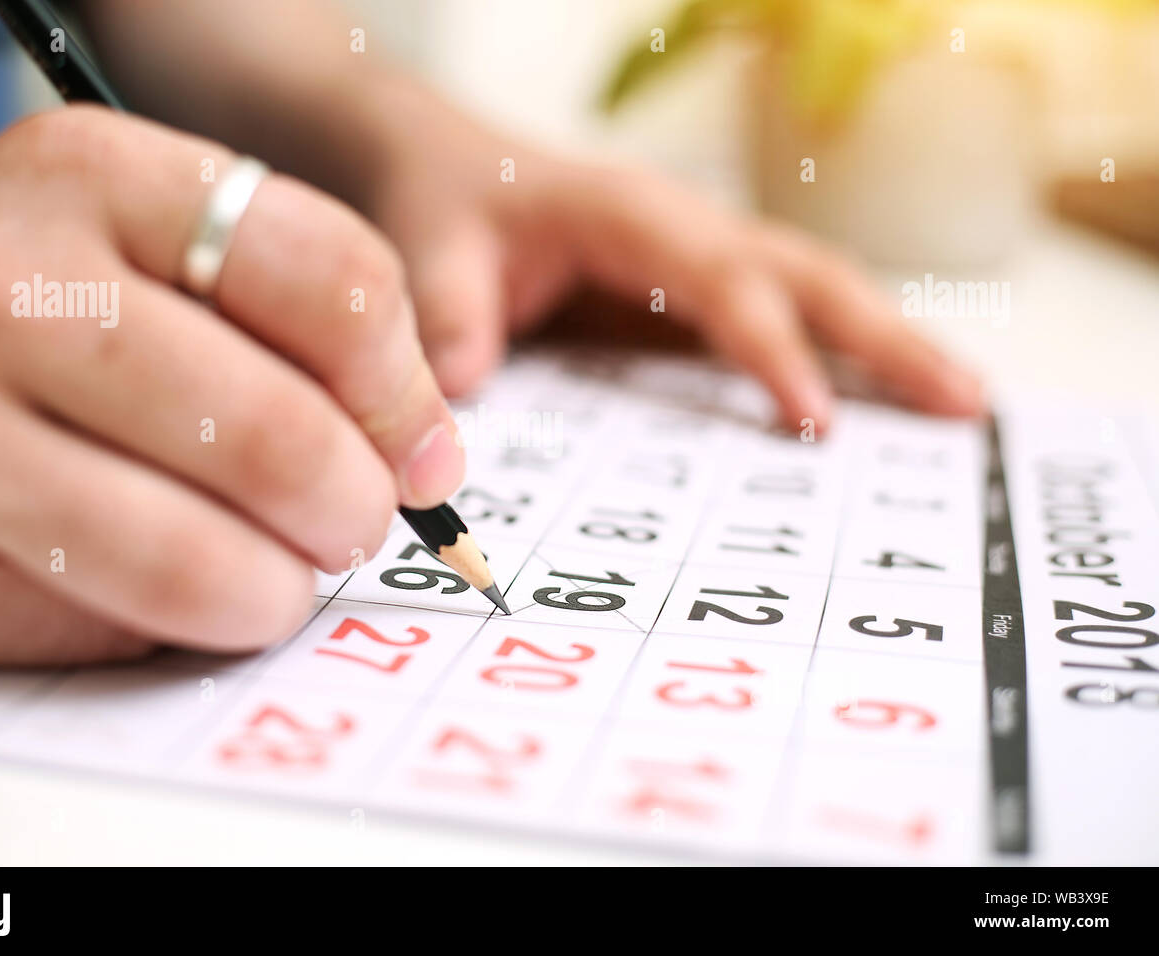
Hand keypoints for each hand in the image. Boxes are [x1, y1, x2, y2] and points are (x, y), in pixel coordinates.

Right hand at [0, 106, 461, 663]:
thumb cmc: (16, 292)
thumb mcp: (139, 232)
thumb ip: (287, 309)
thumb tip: (422, 451)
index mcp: (96, 178)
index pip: (332, 280)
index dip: (407, 391)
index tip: (421, 452)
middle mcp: (5, 289)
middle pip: (280, 438)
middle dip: (355, 509)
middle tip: (351, 521)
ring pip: (200, 564)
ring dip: (276, 590)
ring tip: (272, 570)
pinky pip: (112, 627)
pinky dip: (173, 621)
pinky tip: (156, 577)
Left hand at [373, 125, 985, 430]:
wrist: (456, 170)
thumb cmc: (453, 207)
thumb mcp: (433, 253)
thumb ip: (448, 317)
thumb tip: (459, 395)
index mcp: (630, 216)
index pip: (718, 281)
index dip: (769, 348)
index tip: (815, 422)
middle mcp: (688, 230)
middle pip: (808, 273)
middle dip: (887, 337)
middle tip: (967, 404)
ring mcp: (704, 259)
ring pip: (817, 292)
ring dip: (891, 344)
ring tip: (967, 406)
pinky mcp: (700, 295)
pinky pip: (786, 322)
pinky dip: (844, 357)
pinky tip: (886, 404)